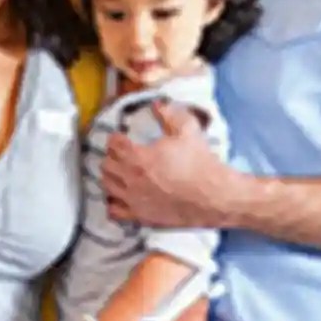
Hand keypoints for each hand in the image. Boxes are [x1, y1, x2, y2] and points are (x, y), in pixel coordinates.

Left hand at [100, 100, 235, 229]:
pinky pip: (114, 211)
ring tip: (119, 173)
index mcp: (137, 156)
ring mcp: (133, 199)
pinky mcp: (140, 216)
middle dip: (111, 156)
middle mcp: (130, 178)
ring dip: (110, 177)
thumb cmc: (200, 163)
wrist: (214, 197)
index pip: (113, 144)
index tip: (121, 137)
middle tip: (121, 154)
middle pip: (106, 165)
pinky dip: (114, 203)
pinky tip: (122, 197)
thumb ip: (170, 115)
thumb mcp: (188, 130)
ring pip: (106, 186)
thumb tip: (157, 103)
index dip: (116, 138)